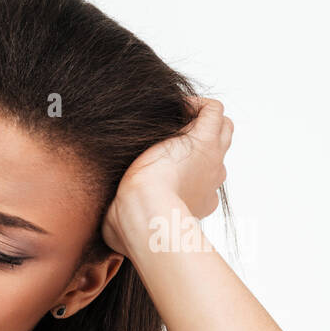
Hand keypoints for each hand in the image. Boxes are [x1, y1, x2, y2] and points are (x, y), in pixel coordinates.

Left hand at [101, 96, 232, 255]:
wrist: (143, 213)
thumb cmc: (132, 226)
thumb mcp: (124, 225)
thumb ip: (121, 221)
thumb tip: (107, 223)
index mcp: (197, 201)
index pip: (203, 179)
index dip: (188, 168)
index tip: (165, 163)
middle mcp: (210, 180)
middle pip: (218, 152)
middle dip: (201, 142)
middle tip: (173, 136)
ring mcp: (211, 158)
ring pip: (223, 129)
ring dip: (202, 120)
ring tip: (177, 117)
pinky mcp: (203, 140)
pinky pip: (212, 110)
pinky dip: (197, 104)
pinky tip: (176, 106)